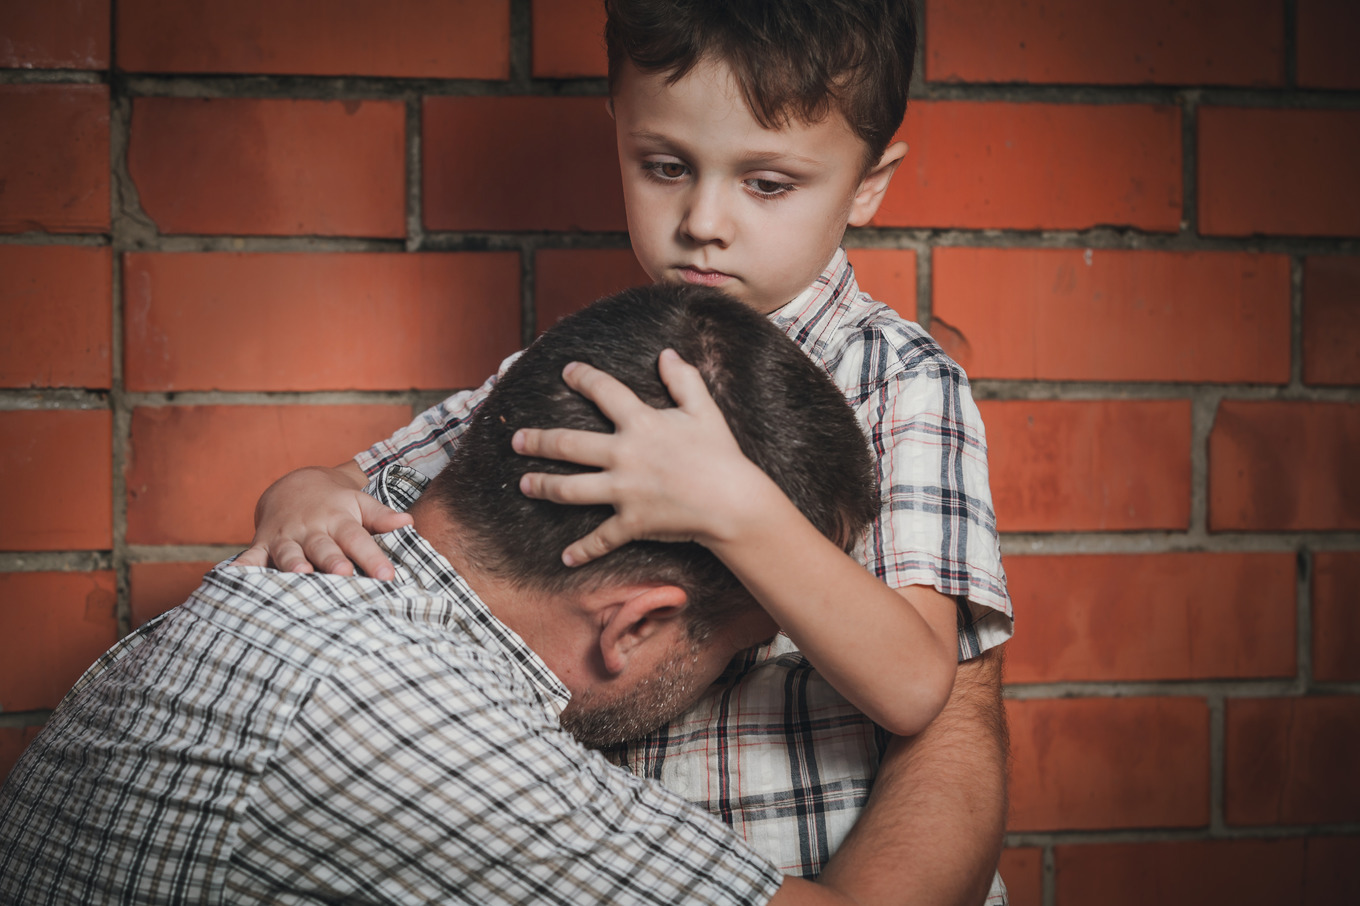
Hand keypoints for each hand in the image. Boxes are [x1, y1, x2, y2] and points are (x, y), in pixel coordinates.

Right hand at [236, 464, 412, 579]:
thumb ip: (382, 516)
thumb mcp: (360, 504)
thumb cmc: (336, 503)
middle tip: (344, 574)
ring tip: (300, 574)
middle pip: (323, 546)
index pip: (358, 539)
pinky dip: (243, 567)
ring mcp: (285, 537)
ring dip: (293, 563)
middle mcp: (311, 529)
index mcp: (338, 520)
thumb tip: (408, 522)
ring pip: (289, 552)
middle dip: (332, 561)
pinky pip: (252, 557)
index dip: (372, 557)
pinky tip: (236, 579)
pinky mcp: (263, 544)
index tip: (388, 575)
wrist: (295, 486)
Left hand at [513, 349, 771, 565]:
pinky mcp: (632, 522)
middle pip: (568, 445)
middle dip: (538, 441)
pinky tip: (566, 558)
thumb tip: (667, 354)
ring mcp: (624, 491)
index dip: (583, 378)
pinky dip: (583, 551)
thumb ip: (684, 380)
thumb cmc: (721, 454)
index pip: (604, 392)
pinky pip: (601, 538)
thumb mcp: (704, 410)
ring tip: (524, 485)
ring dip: (544, 487)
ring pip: (571, 490)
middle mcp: (624, 455)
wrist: (733, 502)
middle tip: (516, 440)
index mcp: (641, 423)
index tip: (568, 371)